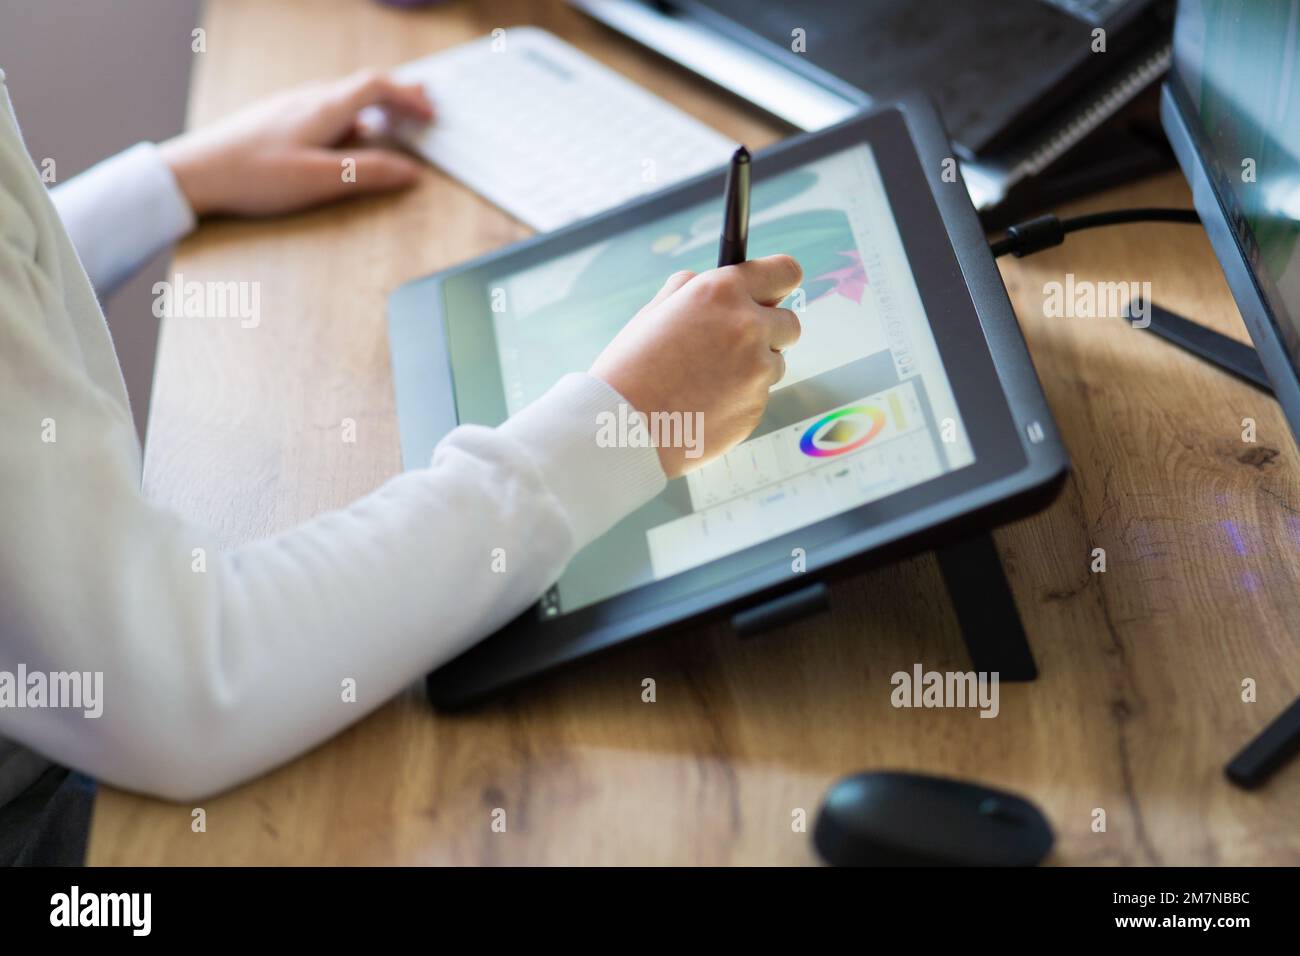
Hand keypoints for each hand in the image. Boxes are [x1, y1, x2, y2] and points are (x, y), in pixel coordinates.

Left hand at [159, 70, 433, 217]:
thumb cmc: (254, 176)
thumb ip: (369, 173)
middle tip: (422, 107)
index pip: (377, 87)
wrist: (194, 172)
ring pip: (341, 98)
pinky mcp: (274, 120)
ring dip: (372, 108)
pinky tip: (343, 138)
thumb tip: (411, 171)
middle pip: (361, 87)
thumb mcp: (320, 180)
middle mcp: (307, 99)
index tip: (430, 115)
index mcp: (324, 108)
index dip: (408, 98)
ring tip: (391, 124)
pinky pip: (322, 110)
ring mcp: (289, 107)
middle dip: (396, 97)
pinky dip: (348, 117)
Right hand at [591, 255, 802, 478]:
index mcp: (720, 293)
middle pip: (790, 322)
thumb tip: (711, 280)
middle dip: (770, 331)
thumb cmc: (629, 370)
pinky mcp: (756, 407)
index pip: (785, 271)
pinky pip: (759, 395)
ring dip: (754, 367)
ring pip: (776, 362)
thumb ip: (690, 289)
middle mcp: (747, 326)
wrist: (623, 430)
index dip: (779, 282)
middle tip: (736, 343)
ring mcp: (757, 370)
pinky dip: (740, 398)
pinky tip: (704, 403)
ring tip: (708, 379)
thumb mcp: (653, 312)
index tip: (774, 292)